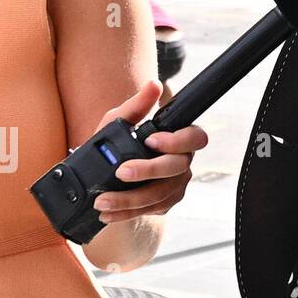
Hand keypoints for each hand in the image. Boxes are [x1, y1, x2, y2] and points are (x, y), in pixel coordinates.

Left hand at [91, 80, 207, 224]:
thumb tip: (153, 85)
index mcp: (179, 138)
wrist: (104, 176)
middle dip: (148, 171)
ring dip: (130, 199)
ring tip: (102, 200)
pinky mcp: (164, 204)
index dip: (177, 140)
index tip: (149, 141)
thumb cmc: (115, 144)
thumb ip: (136, 106)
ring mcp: (175, 185)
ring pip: (161, 194)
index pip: (195, 137)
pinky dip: (126, 213)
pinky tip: (108, 213)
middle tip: (121, 172)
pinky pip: (150, 210)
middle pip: (177, 168)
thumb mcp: (118, 122)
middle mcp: (183, 162)